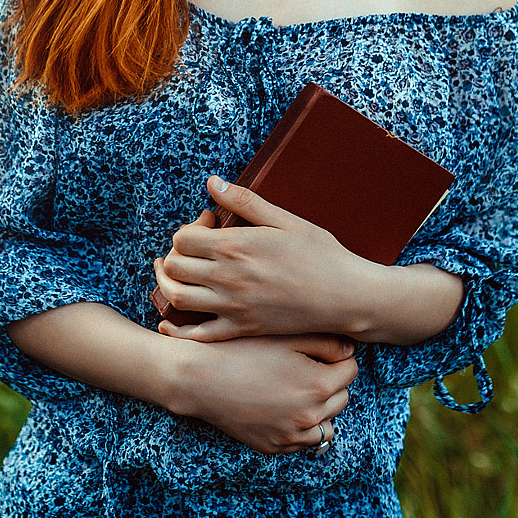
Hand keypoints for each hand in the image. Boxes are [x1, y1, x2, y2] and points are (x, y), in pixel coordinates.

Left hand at [153, 176, 376, 341]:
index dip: (189, 229)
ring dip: (171, 284)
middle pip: (173, 265)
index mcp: (235, 246)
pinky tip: (177, 319)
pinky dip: (180, 329)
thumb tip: (212, 183)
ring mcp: (232, 306)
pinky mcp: (242, 329)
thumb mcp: (285, 220)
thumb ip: (244, 201)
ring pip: (177, 297)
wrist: (346, 296)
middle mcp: (227, 277)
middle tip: (197, 251)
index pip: (182, 238)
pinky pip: (198, 335)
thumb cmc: (321, 254)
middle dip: (177, 254)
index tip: (209, 227)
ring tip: (185, 276)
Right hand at [170, 333, 355, 454]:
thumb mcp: (286, 338)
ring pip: (326, 425)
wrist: (199, 379)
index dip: (337, 358)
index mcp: (318, 385)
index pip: (350, 371)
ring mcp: (291, 435)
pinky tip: (281, 409)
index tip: (319, 352)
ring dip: (320, 409)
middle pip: (341, 398)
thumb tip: (350, 351)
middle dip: (330, 383)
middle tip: (306, 368)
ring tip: (297, 392)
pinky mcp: (273, 446)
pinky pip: (302, 441)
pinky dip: (299, 427)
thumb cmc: (242, 351)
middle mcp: (309, 416)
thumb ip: (326, 343)